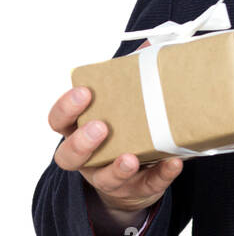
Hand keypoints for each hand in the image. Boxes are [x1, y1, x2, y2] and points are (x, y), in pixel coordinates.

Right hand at [49, 76, 182, 223]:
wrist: (135, 181)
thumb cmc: (124, 132)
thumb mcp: (122, 106)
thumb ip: (132, 76)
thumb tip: (151, 44)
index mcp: (78, 131)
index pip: (58, 120)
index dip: (66, 108)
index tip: (84, 92)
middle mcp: (87, 158)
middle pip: (69, 155)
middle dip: (82, 142)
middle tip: (100, 127)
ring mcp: (109, 178)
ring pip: (105, 178)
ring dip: (118, 167)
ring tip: (131, 158)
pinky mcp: (137, 190)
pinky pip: (148, 185)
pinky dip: (161, 174)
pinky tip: (173, 163)